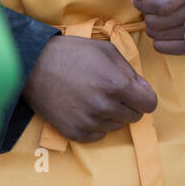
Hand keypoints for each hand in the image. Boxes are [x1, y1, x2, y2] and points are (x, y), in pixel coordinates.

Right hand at [23, 35, 157, 142]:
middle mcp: (105, 107)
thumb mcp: (108, 52)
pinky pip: (99, 134)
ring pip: (117, 125)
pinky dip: (97, 124)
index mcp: (117, 85)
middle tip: (112, 92)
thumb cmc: (74, 54)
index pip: (149, 104)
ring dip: (112, 114)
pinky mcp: (74, 132)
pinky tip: (85, 108)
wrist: (35, 66)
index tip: (137, 93)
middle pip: (135, 116)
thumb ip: (131, 72)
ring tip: (95, 97)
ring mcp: (89, 122)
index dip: (145, 97)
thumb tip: (143, 90)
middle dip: (129, 104)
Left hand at [130, 0, 184, 54]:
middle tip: (154, 4)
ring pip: (159, 36)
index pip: (161, 4)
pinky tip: (165, 27)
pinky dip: (159, 40)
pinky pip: (167, 49)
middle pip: (157, 22)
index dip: (142, 3)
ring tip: (163, 14)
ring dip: (153, 26)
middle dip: (147, 14)